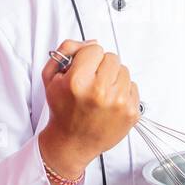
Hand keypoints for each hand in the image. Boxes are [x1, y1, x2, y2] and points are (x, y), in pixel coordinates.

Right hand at [39, 39, 140, 177]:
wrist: (72, 142)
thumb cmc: (62, 110)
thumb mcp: (51, 77)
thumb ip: (66, 51)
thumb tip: (92, 42)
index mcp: (78, 81)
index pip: (94, 49)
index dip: (87, 58)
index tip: (83, 70)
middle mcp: (100, 92)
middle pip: (112, 58)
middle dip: (101, 67)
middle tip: (92, 83)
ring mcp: (118, 103)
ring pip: (124, 70)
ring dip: (113, 79)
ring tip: (101, 94)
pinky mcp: (131, 112)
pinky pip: (133, 87)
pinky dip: (122, 92)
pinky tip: (109, 103)